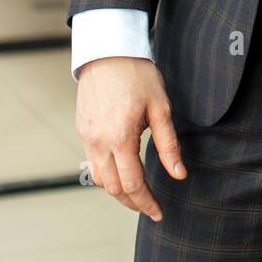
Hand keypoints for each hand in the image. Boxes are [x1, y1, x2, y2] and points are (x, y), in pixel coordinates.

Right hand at [75, 57, 186, 220]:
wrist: (109, 49)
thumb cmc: (138, 74)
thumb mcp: (161, 108)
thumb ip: (168, 145)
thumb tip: (179, 175)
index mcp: (120, 138)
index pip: (132, 184)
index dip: (146, 202)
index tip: (158, 212)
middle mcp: (98, 142)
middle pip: (112, 188)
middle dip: (132, 202)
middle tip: (150, 208)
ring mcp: (86, 136)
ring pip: (99, 178)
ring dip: (117, 191)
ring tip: (137, 194)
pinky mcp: (82, 129)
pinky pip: (91, 162)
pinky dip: (106, 174)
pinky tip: (122, 172)